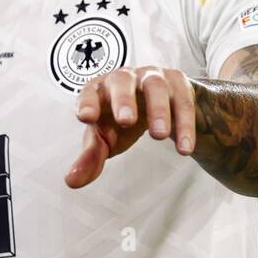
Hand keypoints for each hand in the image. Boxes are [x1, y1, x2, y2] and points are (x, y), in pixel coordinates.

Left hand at [65, 66, 197, 188]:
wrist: (159, 104)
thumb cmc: (122, 121)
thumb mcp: (106, 140)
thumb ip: (90, 158)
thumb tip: (72, 180)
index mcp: (101, 90)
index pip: (89, 91)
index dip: (86, 102)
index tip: (86, 118)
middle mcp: (126, 78)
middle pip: (122, 80)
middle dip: (123, 100)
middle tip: (126, 122)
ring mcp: (153, 77)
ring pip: (155, 86)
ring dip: (158, 109)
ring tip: (160, 136)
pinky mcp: (178, 83)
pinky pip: (183, 99)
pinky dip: (184, 122)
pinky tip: (184, 147)